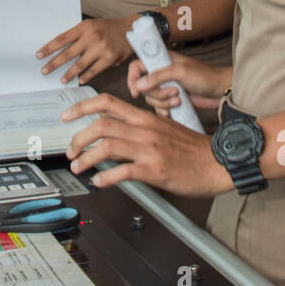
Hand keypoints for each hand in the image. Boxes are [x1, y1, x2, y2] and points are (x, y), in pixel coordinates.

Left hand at [36, 18, 132, 84]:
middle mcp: (91, 37)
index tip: (39, 55)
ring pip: (80, 64)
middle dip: (54, 63)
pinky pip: (94, 70)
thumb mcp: (92, 25)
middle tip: (44, 71)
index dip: (49, 48)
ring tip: (61, 79)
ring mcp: (101, 48)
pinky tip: (79, 80)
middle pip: (68, 53)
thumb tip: (61, 48)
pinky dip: (86, 76)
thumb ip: (79, 35)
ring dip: (69, 73)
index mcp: (84, 27)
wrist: (132, 29)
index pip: (62, 39)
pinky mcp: (110, 58)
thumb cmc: (109, 28)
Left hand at [61, 93, 230, 196]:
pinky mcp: (154, 169)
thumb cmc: (193, 149)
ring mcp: (148, 149)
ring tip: (79, 167)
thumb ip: (140, 128)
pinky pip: (122, 172)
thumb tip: (114, 133)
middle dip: (79, 138)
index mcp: (145, 118)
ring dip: (86, 158)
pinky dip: (105, 178)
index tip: (67, 115)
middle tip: (70, 150)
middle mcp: (144, 130)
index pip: (107, 102)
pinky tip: (99, 182)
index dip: (82, 106)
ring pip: (107, 147)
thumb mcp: (164, 128)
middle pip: (101, 125)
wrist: (218, 162)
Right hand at [127, 54, 226, 116]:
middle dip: (157, 94)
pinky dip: (164, 110)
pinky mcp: (170, 99)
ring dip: (164, 102)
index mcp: (161, 60)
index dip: (133, 79)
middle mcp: (161, 73)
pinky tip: (174, 110)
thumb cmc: (204, 76)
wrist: (220, 91)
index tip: (136, 92)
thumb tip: (138, 85)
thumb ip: (158, 77)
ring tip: (179, 99)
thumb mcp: (180, 72)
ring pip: (151, 99)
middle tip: (174, 92)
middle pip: (143, 87)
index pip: (137, 66)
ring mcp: (165, 87)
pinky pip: (158, 108)